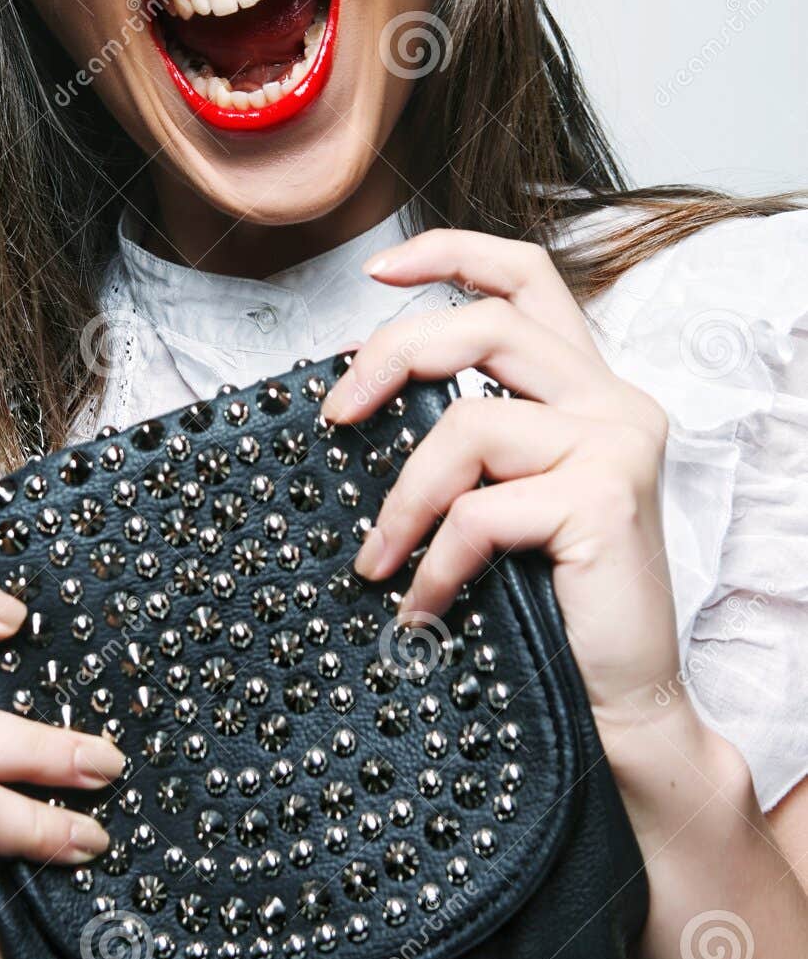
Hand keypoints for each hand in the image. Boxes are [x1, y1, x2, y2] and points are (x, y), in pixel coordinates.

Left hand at [321, 228, 680, 736]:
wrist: (620, 704)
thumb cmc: (553, 600)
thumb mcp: (508, 493)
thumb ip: (472, 434)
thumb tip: (365, 392)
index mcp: (590, 387)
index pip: (528, 276)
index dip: (453, 254)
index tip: (378, 271)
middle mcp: (615, 400)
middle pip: (487, 324)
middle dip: (395, 354)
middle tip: (337, 412)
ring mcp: (616, 445)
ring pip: (469, 422)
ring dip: (404, 499)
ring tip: (377, 561)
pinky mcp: (604, 500)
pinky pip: (480, 512)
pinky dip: (434, 563)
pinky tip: (422, 606)